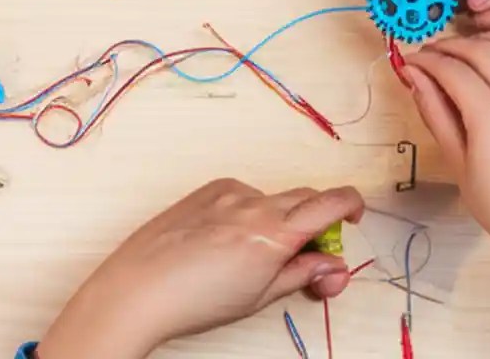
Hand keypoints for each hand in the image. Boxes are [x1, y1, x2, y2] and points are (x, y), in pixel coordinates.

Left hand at [38, 181, 364, 358]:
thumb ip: (303, 272)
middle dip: (316, 222)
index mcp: (276, 234)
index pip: (333, 202)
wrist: (137, 289)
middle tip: (306, 254)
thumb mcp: (260, 296)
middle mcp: (257, 204)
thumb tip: (332, 263)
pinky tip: (225, 239)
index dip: (352, 206)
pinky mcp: (209, 189)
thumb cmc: (195, 301)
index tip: (351, 219)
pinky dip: (247, 211)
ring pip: (274, 198)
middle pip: (308, 198)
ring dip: (278, 219)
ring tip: (251, 255)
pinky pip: (243, 193)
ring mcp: (230, 192)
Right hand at [402, 33, 489, 256]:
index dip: (426, 61)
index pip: (452, 70)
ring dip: (488, 40)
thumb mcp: (458, 163)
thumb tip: (413, 75)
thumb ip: (436, 113)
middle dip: (451, 46)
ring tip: (467, 51)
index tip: (409, 60)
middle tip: (431, 53)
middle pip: (482, 49)